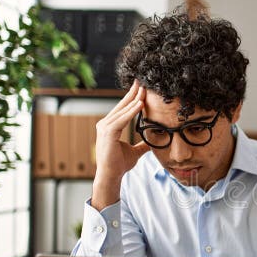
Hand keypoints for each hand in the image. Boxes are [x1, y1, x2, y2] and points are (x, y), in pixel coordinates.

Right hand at [91, 80, 149, 208]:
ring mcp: (104, 128)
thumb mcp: (135, 152)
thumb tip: (151, 143)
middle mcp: (105, 124)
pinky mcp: (108, 133)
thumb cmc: (119, 164)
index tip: (141, 88)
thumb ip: (142, 145)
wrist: (111, 175)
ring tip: (144, 90)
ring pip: (122, 111)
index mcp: (110, 126)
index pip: (122, 108)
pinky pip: (122, 119)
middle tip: (141, 81)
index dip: (132, 97)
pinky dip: (131, 112)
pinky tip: (140, 105)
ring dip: (134, 100)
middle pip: (121, 105)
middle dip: (132, 93)